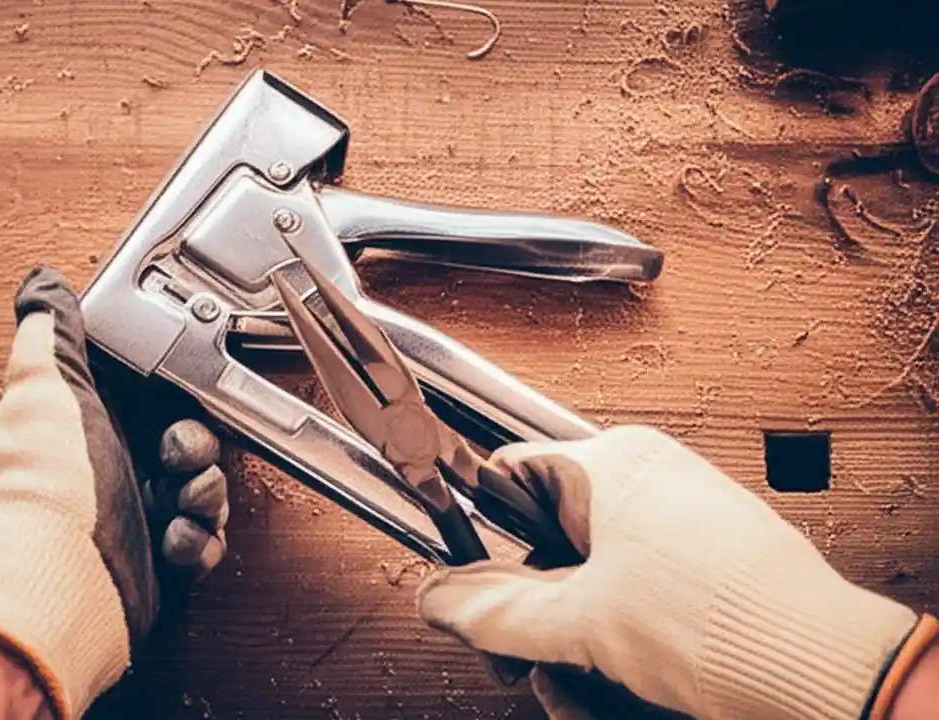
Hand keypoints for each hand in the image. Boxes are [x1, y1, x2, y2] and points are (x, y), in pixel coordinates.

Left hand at [0, 268, 227, 718]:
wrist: (58, 585)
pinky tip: (176, 542)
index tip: (179, 403)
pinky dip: (196, 543)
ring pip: (199, 495)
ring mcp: (129, 522)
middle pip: (184, 447)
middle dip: (196, 450)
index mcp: (83, 429)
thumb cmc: (44, 489)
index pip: (149, 401)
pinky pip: (200, 545)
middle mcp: (105, 475)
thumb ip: (52, 333)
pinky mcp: (152, 566)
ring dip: (203, 497)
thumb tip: (41, 285)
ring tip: (182, 507)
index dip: (175, 397)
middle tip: (181, 459)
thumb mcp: (44, 388)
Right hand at [417, 426, 917, 719]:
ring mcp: (679, 518)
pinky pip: (633, 592)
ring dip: (571, 638)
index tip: (470, 587)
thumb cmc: (719, 619)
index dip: (480, 536)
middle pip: (547, 539)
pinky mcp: (705, 559)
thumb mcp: (578, 622)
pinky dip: (615, 639)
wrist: (820, 665)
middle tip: (525, 658)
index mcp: (610, 462)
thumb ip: (492, 611)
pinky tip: (619, 682)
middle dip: (531, 611)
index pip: (509, 476)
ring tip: (579, 687)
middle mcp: (645, 478)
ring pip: (589, 577)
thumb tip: (438, 599)